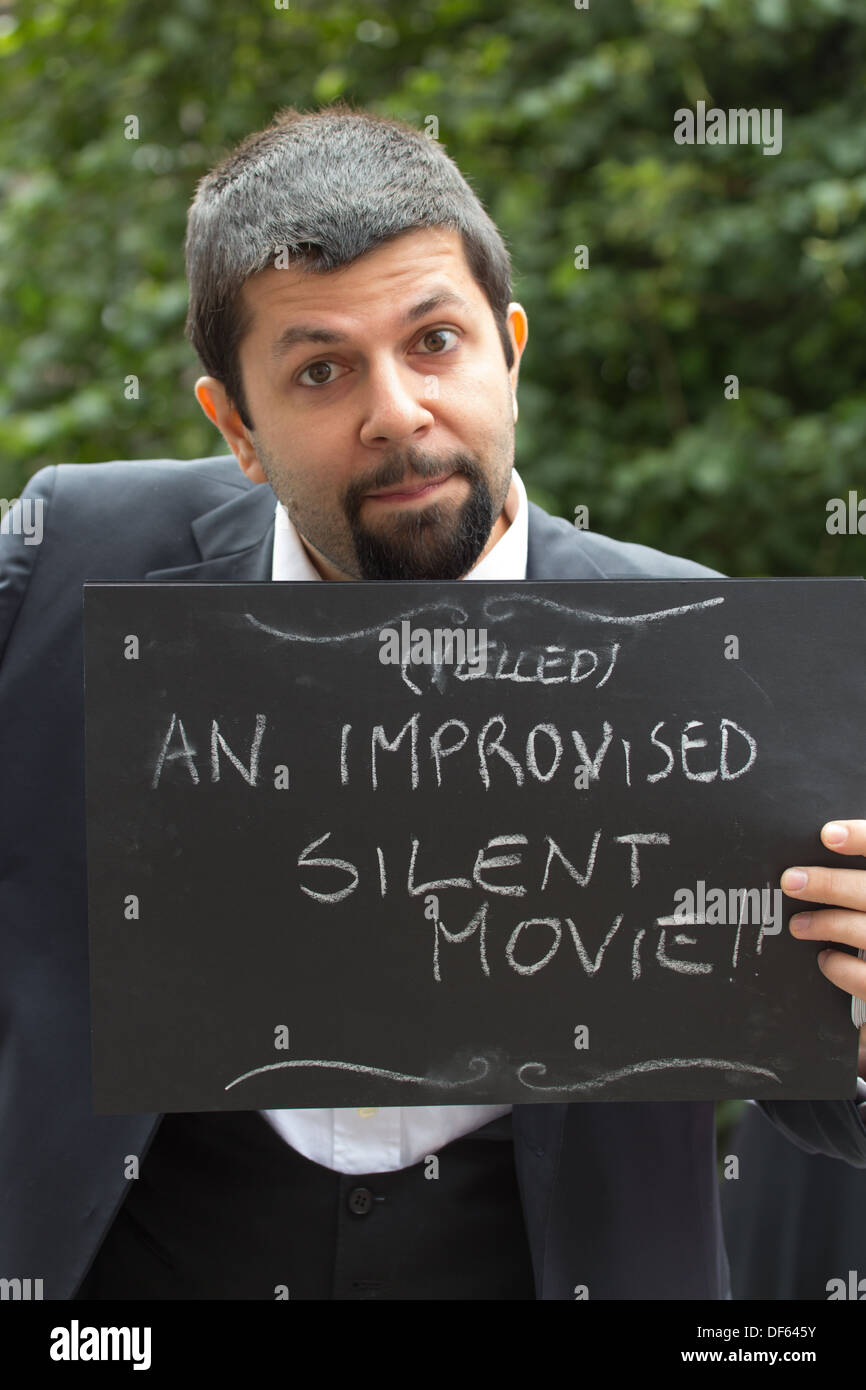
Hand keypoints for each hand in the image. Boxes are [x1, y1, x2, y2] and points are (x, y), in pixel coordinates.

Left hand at [781, 820, 865, 1082]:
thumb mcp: (864, 897)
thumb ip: (856, 881)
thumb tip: (826, 846)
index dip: (861, 837)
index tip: (827, 835)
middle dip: (830, 884)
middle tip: (791, 881)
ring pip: (864, 932)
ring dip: (826, 924)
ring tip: (798, 925)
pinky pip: (864, 977)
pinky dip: (839, 966)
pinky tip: (825, 959)